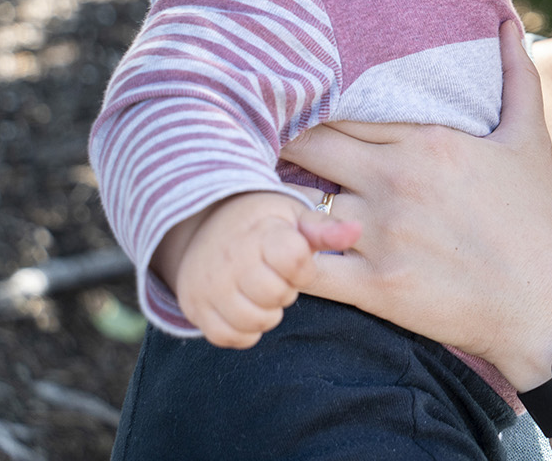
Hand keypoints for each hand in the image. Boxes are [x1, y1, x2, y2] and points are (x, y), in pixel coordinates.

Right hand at [155, 190, 359, 347]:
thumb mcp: (294, 215)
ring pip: (254, 321)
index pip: (294, 262)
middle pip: (276, 296)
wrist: (203, 225)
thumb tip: (357, 230)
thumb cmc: (262, 222)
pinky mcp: (194, 308)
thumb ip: (326, 228)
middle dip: (285, 289)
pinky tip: (247, 307)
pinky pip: (228, 337)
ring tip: (262, 290)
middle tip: (276, 274)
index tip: (294, 256)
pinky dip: (244, 330)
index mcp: (258, 232)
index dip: (302, 266)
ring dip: (267, 312)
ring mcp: (207, 286)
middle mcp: (228, 259)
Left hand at [283, 21, 551, 383]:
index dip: (308, 104)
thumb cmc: (533, 217)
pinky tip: (267, 255)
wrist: (541, 302)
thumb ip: (517, 76)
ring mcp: (383, 234)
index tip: (284, 101)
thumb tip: (509, 21)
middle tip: (252, 142)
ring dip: (273, 202)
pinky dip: (279, 259)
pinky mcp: (374, 286)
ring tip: (246, 199)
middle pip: (307, 145)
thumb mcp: (531, 138)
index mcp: (427, 141)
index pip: (344, 109)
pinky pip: (304, 266)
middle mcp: (398, 180)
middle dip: (278, 141)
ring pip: (297, 204)